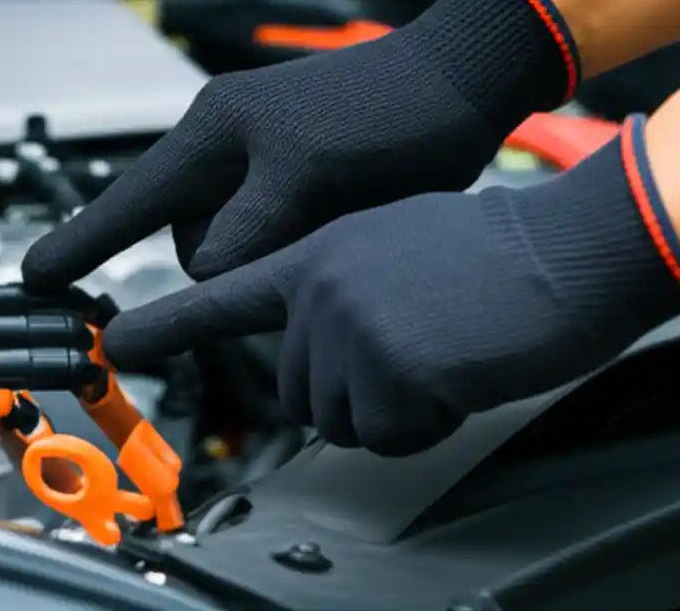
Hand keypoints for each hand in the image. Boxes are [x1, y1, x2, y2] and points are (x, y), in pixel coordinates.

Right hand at [23, 0, 575, 291]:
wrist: (462, 85)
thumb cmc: (385, 112)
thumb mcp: (309, 170)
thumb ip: (250, 226)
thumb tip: (207, 278)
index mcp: (212, 135)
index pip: (130, 200)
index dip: (79, 243)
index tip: (34, 280)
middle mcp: (226, 155)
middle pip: (193, 245)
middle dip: (232, 261)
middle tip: (303, 237)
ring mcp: (261, 175)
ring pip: (236, 254)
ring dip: (275, 260)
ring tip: (335, 225)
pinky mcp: (297, 193)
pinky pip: (272, 244)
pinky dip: (299, 252)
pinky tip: (341, 231)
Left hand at [99, 139, 679, 454]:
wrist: (562, 250)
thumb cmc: (490, 252)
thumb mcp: (387, 246)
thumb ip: (333, 287)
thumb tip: (312, 339)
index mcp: (314, 255)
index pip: (222, 296)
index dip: (165, 324)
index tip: (117, 342)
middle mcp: (317, 288)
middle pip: (300, 390)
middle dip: (354, 392)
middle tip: (415, 347)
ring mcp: (346, 325)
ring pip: (340, 419)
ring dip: (391, 408)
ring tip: (437, 351)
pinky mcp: (385, 363)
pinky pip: (387, 433)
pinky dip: (423, 422)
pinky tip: (453, 371)